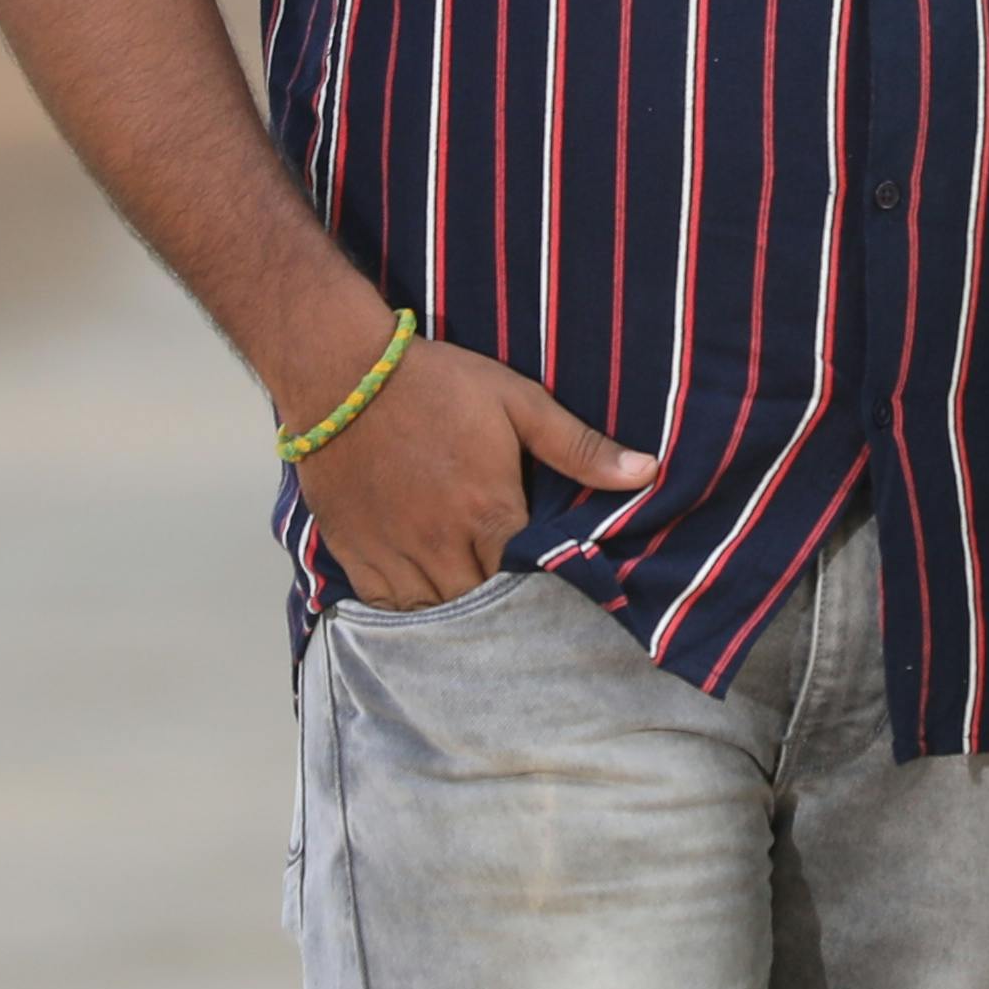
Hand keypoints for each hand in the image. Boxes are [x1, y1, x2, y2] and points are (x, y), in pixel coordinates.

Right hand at [288, 323, 657, 606]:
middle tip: (519, 607)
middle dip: (504, 610)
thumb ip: (580, 447)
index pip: (531, 583)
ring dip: (457, 615)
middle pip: (484, 607)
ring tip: (475, 605)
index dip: (546, 592)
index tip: (557, 591)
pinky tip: (426, 598)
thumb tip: (648, 472)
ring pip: (435, 615)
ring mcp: (395, 554)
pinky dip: (408, 611)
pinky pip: (386, 608)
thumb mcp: (517, 401)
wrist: (341, 372)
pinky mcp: (355, 554)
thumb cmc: (435, 383)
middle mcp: (442, 544)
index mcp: (489, 512)